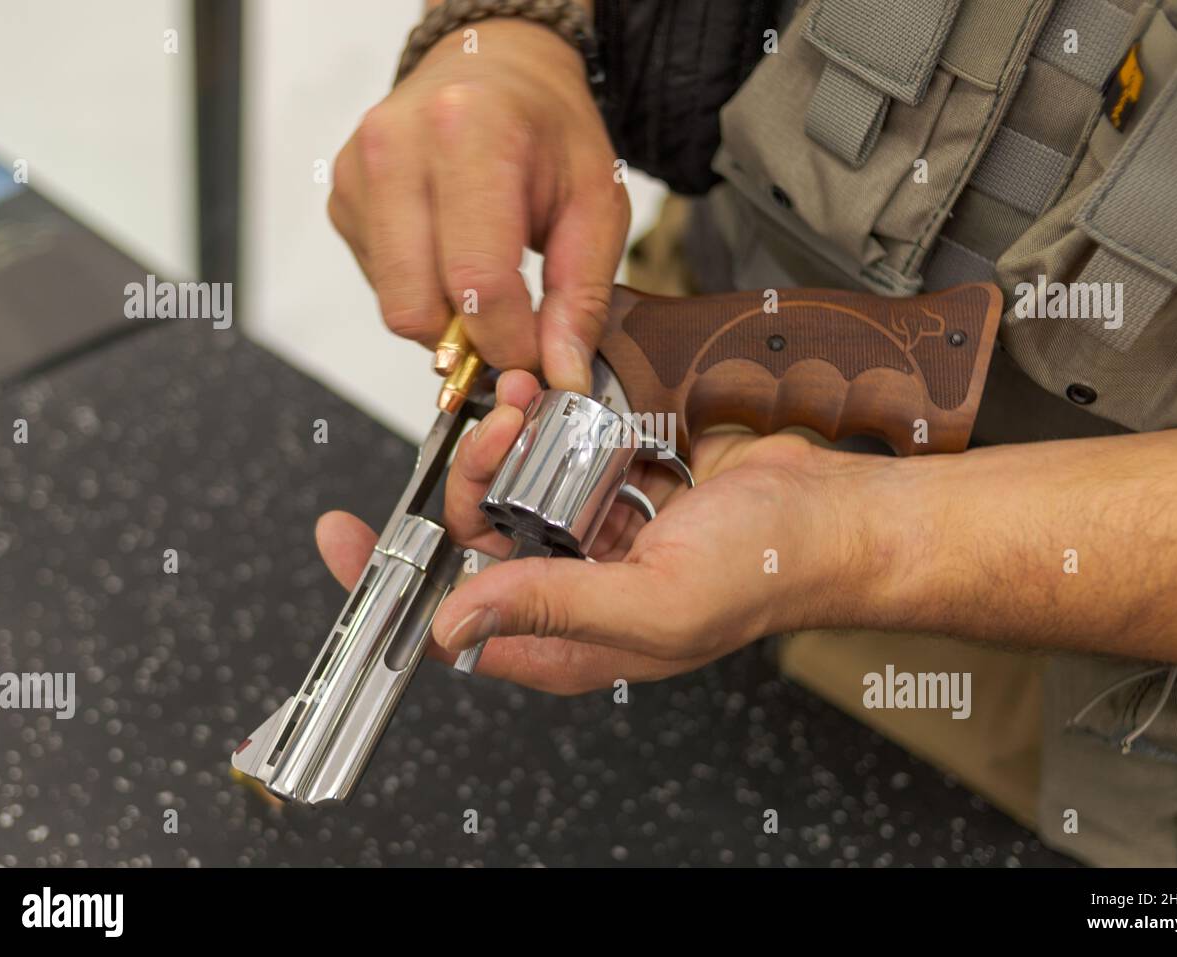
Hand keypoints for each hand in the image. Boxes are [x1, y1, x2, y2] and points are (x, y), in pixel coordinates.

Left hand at [316, 372, 900, 692]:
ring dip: (509, 438)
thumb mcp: (653, 602)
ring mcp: (595, 533)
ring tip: (532, 400)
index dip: (389, 580)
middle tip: (501, 427)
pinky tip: (563, 397)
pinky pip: (558, 450)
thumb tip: (454, 622)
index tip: (342, 534)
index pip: (452, 621)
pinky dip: (550, 420)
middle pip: (477, 532)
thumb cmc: (765, 571)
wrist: (834, 512)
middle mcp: (573, 589)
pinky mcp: (620, 484)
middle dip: (473, 474)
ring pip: (513, 483)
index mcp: (569, 640)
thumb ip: (552, 608)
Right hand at [327, 17, 628, 390]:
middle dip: (472, 343)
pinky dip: (422, 294)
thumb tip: (560, 376)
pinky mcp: (342, 199)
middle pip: (418, 307)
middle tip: (512, 335)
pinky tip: (452, 256)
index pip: (477, 281)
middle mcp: (397, 148)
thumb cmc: (548, 132)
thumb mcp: (596, 204)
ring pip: (395, 306)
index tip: (538, 361)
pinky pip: (381, 285)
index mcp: (469, 133)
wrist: (495, 69)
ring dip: (446, 321)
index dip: (510, 343)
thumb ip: (580, 296)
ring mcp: (358, 174)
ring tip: (488, 286)